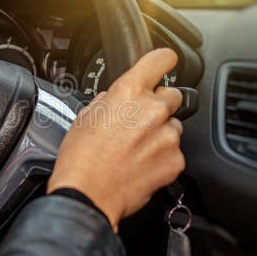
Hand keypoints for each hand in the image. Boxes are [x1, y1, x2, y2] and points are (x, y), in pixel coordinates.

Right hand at [47, 48, 184, 230]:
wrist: (88, 195)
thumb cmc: (80, 158)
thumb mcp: (85, 116)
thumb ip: (108, 100)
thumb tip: (115, 99)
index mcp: (129, 92)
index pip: (161, 59)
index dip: (164, 60)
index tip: (166, 63)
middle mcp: (153, 109)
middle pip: (173, 95)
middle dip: (159, 106)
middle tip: (139, 124)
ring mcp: (167, 135)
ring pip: (174, 126)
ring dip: (160, 134)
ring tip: (136, 151)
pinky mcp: (176, 160)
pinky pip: (175, 152)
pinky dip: (162, 158)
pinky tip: (141, 166)